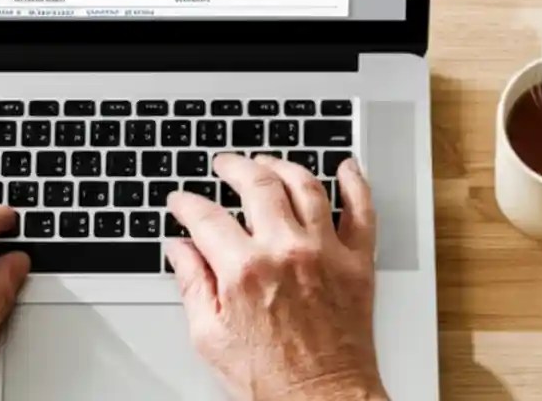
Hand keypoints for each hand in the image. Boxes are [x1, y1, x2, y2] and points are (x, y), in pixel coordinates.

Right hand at [165, 153, 384, 400]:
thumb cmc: (270, 381)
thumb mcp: (209, 337)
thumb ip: (192, 284)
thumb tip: (179, 250)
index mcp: (244, 271)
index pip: (206, 216)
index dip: (187, 203)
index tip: (181, 202)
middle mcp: (286, 252)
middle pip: (257, 183)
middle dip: (233, 166)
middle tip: (224, 165)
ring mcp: (325, 253)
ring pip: (305, 185)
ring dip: (282, 164)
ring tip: (267, 162)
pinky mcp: (357, 264)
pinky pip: (362, 210)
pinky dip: (356, 183)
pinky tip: (346, 168)